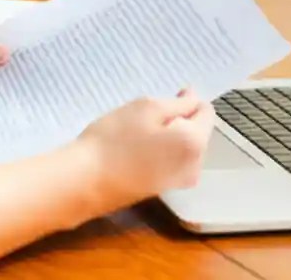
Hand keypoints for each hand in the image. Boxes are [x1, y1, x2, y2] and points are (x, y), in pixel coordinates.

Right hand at [76, 89, 214, 214]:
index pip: (206, 111)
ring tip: (135, 135)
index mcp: (196, 143)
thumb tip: (194, 99)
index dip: (185, 100)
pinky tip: (133, 151)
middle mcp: (196, 166)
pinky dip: (158, 152)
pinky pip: (170, 162)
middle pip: (196, 131)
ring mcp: (179, 182)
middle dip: (176, 121)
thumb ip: (178, 102)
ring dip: (166, 136)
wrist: (84, 183)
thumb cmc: (113, 140)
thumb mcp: (145, 108)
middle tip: (142, 118)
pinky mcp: (163, 190)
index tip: (159, 102)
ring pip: (182, 147)